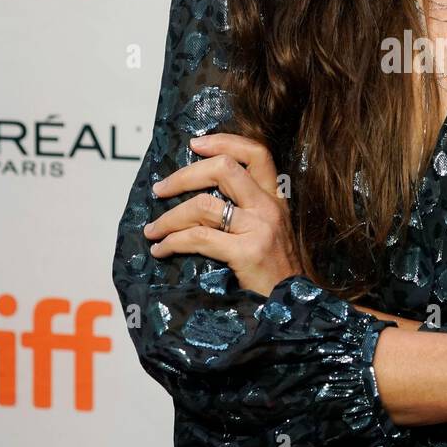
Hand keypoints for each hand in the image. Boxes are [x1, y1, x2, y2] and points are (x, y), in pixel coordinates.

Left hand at [143, 133, 299, 298]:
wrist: (293, 304)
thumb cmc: (275, 270)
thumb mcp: (269, 230)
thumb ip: (247, 209)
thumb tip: (199, 196)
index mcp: (275, 198)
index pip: (256, 153)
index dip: (224, 141)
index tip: (195, 144)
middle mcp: (269, 207)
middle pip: (224, 168)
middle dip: (184, 176)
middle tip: (160, 189)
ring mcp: (259, 228)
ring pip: (204, 204)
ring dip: (170, 216)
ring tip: (153, 229)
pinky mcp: (247, 251)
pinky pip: (199, 238)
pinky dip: (173, 241)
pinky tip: (162, 249)